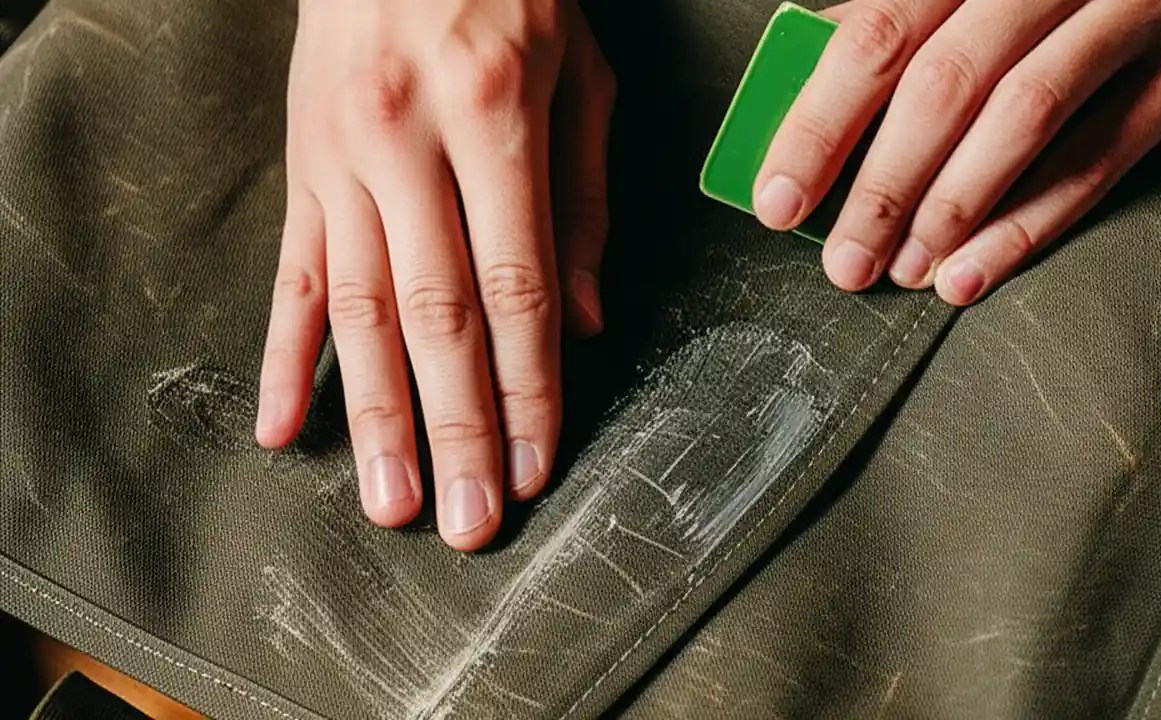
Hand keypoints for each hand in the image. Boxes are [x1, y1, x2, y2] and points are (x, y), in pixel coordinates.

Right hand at [255, 0, 614, 550]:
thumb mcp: (580, 77)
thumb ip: (583, 202)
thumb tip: (585, 323)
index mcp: (493, 116)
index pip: (515, 285)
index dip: (527, 386)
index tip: (534, 463)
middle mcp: (407, 143)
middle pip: (434, 314)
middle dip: (455, 426)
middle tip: (464, 519)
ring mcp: (342, 157)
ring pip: (356, 308)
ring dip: (373, 415)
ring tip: (388, 499)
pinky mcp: (302, 165)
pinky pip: (293, 272)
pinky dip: (287, 354)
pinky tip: (285, 425)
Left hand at [755, 0, 1160, 302]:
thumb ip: (902, 25)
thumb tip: (806, 91)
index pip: (877, 35)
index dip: (820, 123)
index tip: (780, 198)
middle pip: (944, 81)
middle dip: (882, 186)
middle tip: (845, 260)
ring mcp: (1129, 8)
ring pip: (1022, 116)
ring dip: (952, 209)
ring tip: (905, 270)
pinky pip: (1102, 155)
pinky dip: (1030, 223)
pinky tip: (974, 270)